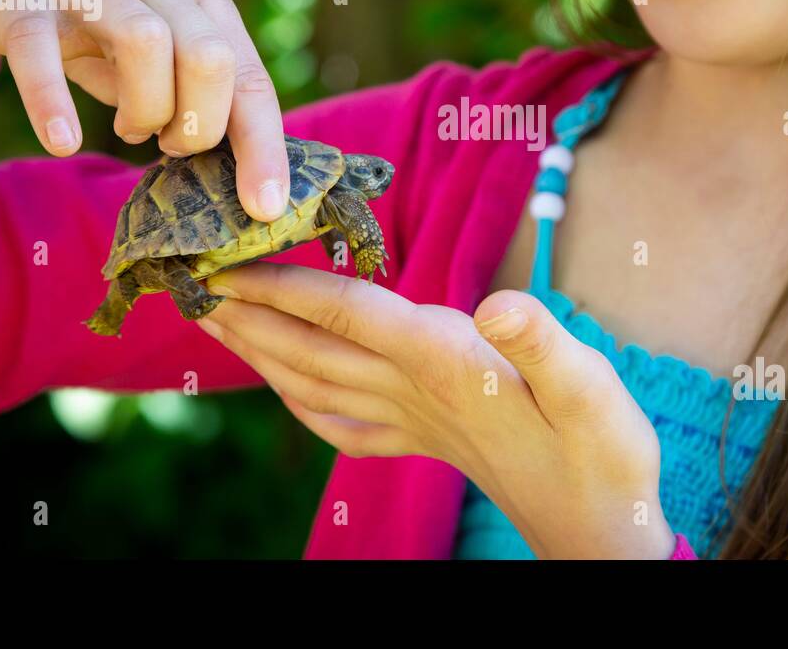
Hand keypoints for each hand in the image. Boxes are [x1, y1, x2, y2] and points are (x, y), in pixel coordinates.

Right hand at [0, 0, 288, 220]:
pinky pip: (40, 52)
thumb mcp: (158, 43)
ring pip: (145, 42)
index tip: (264, 209)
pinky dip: (54, 101)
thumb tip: (221, 163)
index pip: (250, 77)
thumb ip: (191, 92)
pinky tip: (64, 140)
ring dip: (146, 108)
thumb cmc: (98, 15)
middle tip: (168, 145)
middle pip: (210, 59)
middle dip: (200, 125)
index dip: (263, 148)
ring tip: (130, 130)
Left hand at [197, 263, 676, 558]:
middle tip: (185, 279)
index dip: (281, 284)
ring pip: (312, 383)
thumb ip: (543, 344)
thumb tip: (500, 306)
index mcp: (445, 364)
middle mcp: (413, 392)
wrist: (601, 527)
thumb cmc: (602, 454)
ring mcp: (412, 422)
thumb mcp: (591, 390)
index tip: (223, 259)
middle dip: (245, 313)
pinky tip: (284, 389)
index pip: (344, 314)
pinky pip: (341, 422)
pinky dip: (299, 400)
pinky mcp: (424, 440)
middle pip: (309, 347)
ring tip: (213, 319)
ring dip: (257, 349)